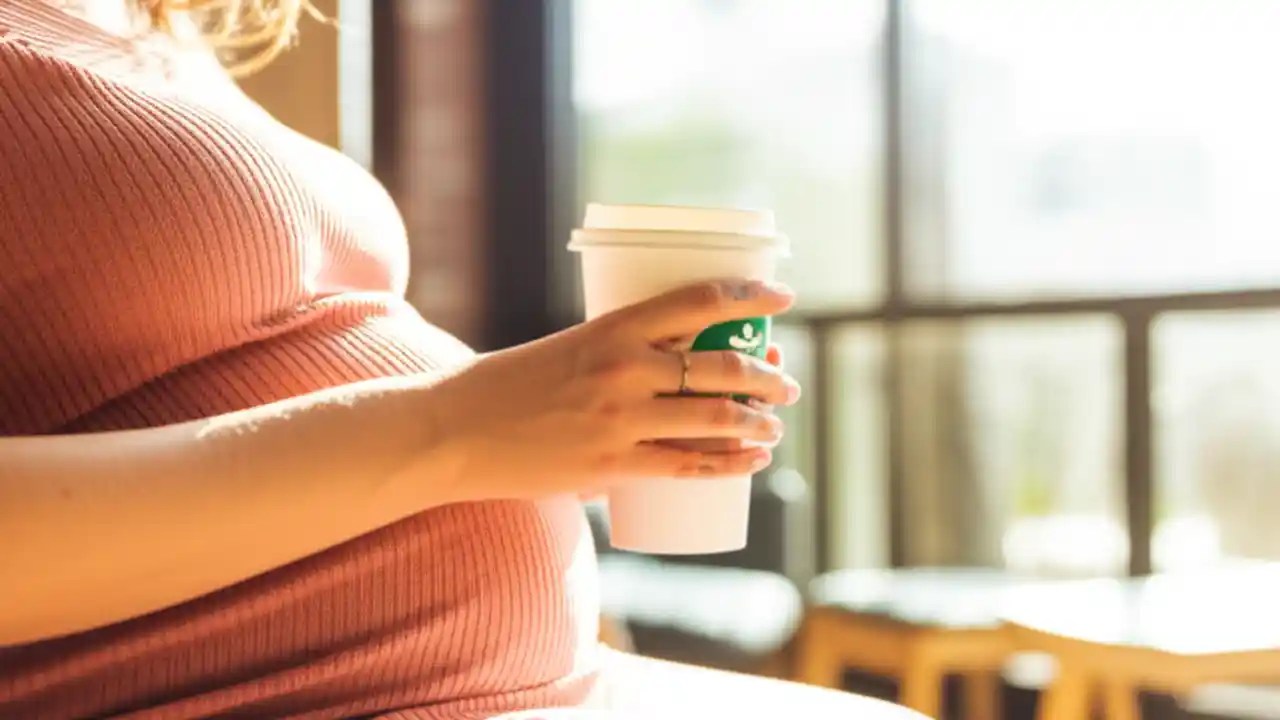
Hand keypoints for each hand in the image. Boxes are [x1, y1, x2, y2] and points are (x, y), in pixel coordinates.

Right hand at [425, 279, 801, 502]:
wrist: (457, 429)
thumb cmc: (512, 385)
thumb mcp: (571, 349)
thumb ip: (621, 359)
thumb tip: (675, 382)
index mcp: (613, 326)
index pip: (700, 300)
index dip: (751, 296)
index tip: (783, 299)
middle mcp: (625, 367)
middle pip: (723, 366)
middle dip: (769, 376)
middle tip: (786, 384)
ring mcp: (621, 418)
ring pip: (716, 418)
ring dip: (759, 422)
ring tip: (774, 426)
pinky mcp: (612, 464)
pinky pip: (688, 465)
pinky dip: (730, 464)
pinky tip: (752, 461)